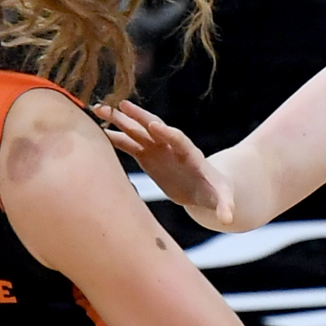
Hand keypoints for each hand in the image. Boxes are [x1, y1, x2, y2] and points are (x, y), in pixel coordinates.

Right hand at [93, 98, 237, 225]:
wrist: (205, 189)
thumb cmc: (216, 192)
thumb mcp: (222, 199)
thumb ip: (224, 206)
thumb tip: (228, 219)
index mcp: (190, 154)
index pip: (179, 140)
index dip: (168, 133)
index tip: (155, 125)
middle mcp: (172, 146)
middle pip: (154, 128)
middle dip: (139, 117)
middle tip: (120, 106)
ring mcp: (158, 149)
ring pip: (138, 132)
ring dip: (120, 121)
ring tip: (99, 109)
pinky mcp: (148, 156)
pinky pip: (129, 144)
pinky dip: (115, 138)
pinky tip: (97, 132)